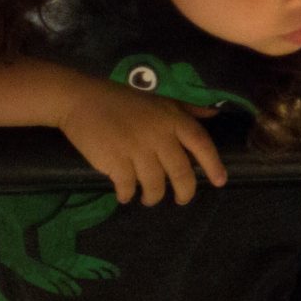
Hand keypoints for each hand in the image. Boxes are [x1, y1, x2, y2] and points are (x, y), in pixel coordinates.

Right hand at [53, 78, 226, 204]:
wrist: (81, 100)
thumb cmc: (122, 100)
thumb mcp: (159, 100)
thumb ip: (187, 110)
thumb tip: (214, 114)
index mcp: (172, 119)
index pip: (201, 144)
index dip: (213, 164)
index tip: (220, 181)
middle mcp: (159, 135)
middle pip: (181, 173)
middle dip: (185, 192)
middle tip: (182, 200)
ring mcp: (137, 149)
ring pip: (155, 185)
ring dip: (154, 197)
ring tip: (149, 198)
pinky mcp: (115, 161)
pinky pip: (128, 187)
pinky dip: (127, 195)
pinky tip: (125, 195)